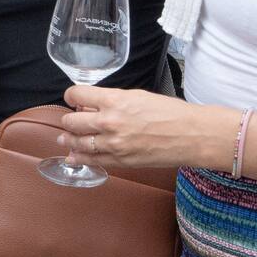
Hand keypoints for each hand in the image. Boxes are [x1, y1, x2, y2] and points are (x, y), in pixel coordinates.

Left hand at [53, 86, 236, 171]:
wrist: (191, 135)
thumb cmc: (170, 112)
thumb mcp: (137, 96)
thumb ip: (111, 100)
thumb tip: (90, 105)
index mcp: (114, 100)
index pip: (76, 95)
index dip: (71, 96)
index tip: (72, 99)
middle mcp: (109, 121)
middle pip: (71, 121)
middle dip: (69, 120)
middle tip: (71, 120)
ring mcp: (113, 144)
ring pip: (77, 143)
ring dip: (68, 140)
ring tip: (64, 140)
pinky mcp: (120, 161)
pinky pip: (91, 160)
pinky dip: (79, 158)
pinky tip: (74, 156)